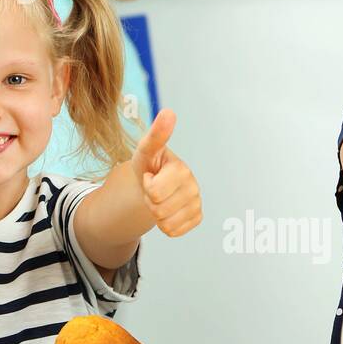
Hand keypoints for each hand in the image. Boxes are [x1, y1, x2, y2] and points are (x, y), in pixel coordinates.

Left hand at [131, 108, 201, 236]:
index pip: (153, 191)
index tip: (150, 174)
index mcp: (182, 170)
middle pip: (158, 210)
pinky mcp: (196, 217)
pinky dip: (165, 225)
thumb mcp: (145, 151)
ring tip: (158, 197)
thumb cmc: (148, 165)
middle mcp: (194, 186)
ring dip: (155, 213)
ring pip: (165, 223)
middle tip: (152, 187)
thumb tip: (169, 112)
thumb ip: (156, 135)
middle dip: (149, 201)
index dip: (146, 185)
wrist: (151, 182)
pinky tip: (167, 208)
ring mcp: (196, 203)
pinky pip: (173, 232)